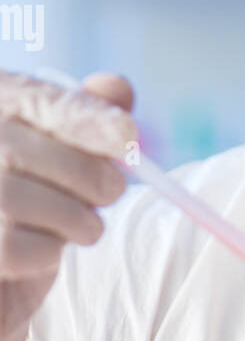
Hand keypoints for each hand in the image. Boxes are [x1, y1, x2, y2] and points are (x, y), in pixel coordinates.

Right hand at [0, 71, 136, 340]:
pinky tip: (40, 251)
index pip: (31, 98)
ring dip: (78, 219)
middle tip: (111, 191)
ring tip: (77, 224)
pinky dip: (48, 253)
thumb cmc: (30, 206)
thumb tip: (117, 87)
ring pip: (33, 202)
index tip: (125, 135)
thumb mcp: (59, 156)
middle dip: (90, 175)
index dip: (81, 114)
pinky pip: (24, 249)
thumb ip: (84, 116)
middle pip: (34, 151)